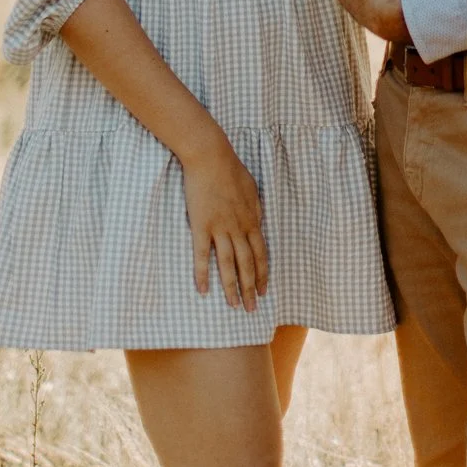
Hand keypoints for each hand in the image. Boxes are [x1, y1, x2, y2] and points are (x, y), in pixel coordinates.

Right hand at [178, 130, 268, 310]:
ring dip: (231, 287)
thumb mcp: (252, 190)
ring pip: (228, 264)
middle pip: (247, 264)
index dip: (263, 273)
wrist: (211, 157)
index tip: (264, 290)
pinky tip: (203, 289)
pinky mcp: (201, 225)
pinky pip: (202, 255)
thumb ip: (255, 209)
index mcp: (251, 220)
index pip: (261, 253)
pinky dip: (203, 273)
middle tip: (251, 308)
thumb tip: (259, 223)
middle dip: (250, 288)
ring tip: (234, 305)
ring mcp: (220, 228)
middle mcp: (238, 228)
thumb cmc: (231, 170)